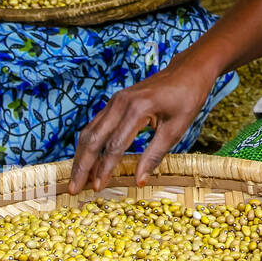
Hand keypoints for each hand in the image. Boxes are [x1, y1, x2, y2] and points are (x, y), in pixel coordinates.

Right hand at [69, 62, 217, 193]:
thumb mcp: (177, 128)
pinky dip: (89, 145)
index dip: (105, 169)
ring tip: (77, 179)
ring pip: (89, 132)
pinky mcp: (115, 102)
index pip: (114, 145)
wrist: (188, 71)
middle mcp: (120, 103)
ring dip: (81, 157)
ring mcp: (115, 101)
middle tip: (73, 189)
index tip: (97, 188)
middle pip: (93, 139)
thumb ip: (155, 154)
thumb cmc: (187, 98)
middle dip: (82, 166)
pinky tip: (87, 160)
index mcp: (137, 108)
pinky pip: (96, 125)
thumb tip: (139, 181)